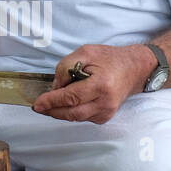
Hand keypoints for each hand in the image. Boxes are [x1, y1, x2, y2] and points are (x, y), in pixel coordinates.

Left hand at [31, 44, 149, 122]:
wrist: (134, 69)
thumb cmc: (110, 59)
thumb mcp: (85, 53)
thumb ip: (66, 67)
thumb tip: (55, 87)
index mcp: (101, 85)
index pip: (71, 97)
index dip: (52, 101)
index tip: (37, 103)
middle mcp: (105, 102)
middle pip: (72, 113)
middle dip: (52, 111)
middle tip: (39, 107)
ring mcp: (107, 112)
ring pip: (76, 118)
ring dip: (60, 112)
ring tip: (49, 104)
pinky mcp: (105, 117)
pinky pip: (82, 117)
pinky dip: (71, 112)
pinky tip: (66, 104)